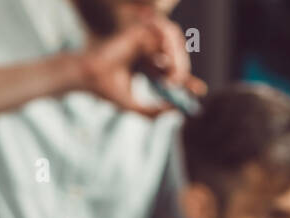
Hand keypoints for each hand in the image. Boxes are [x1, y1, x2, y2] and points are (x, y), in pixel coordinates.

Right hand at [76, 13, 205, 117]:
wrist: (90, 78)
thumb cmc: (106, 91)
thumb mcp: (133, 106)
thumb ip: (153, 112)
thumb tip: (176, 112)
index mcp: (143, 66)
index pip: (170, 71)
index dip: (187, 81)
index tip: (199, 91)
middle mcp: (145, 51)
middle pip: (175, 56)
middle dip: (182, 70)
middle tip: (180, 84)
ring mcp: (143, 40)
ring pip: (173, 43)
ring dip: (178, 59)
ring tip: (173, 76)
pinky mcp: (141, 32)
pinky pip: (163, 35)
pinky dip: (169, 47)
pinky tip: (165, 62)